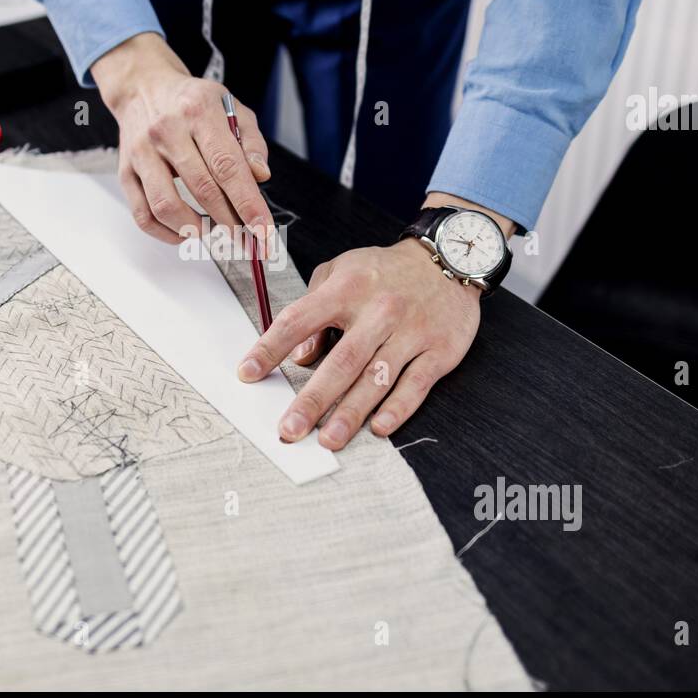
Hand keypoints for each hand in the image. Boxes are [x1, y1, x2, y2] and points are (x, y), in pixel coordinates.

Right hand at [92, 33, 273, 245]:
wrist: (144, 88)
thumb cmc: (191, 102)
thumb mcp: (231, 107)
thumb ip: (250, 142)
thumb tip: (261, 176)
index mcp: (198, 112)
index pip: (228, 165)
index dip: (248, 203)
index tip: (263, 229)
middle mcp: (167, 131)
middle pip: (202, 189)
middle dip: (229, 223)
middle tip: (246, 240)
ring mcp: (143, 153)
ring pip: (167, 206)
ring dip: (195, 230)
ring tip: (215, 236)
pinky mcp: (126, 171)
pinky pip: (142, 214)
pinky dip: (165, 233)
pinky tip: (184, 233)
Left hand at [236, 238, 481, 450]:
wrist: (450, 258)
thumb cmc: (386, 271)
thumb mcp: (341, 272)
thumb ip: (313, 307)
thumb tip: (299, 355)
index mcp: (347, 289)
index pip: (299, 320)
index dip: (270, 348)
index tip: (247, 374)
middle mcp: (379, 310)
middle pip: (341, 361)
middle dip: (313, 399)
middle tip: (289, 429)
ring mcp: (412, 331)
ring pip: (377, 378)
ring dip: (351, 413)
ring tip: (328, 440)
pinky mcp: (441, 350)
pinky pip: (417, 384)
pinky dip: (398, 408)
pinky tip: (378, 428)